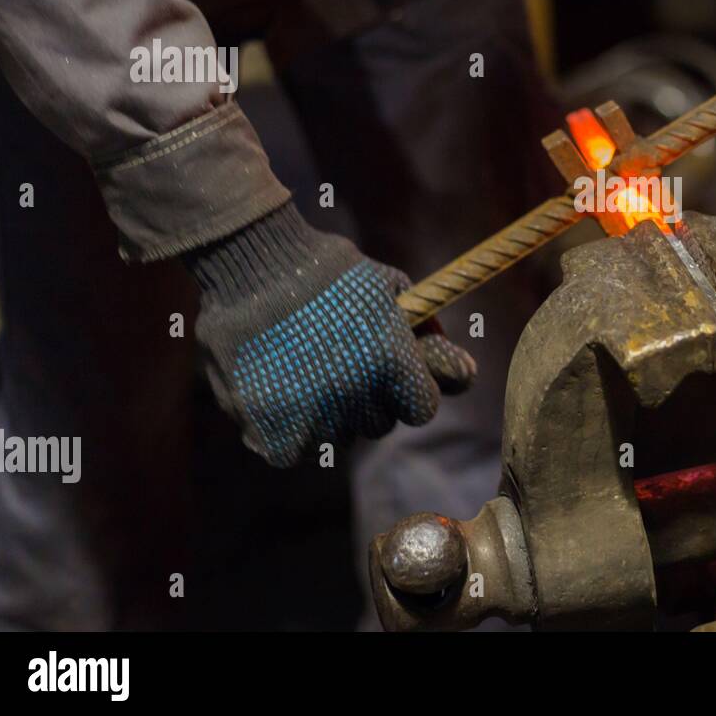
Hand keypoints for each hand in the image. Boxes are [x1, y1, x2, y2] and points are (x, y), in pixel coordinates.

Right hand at [186, 204, 475, 466]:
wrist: (251, 265)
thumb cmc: (327, 270)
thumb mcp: (388, 287)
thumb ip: (425, 331)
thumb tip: (464, 373)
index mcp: (392, 362)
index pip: (423, 407)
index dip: (410, 391)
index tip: (391, 374)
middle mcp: (358, 396)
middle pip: (378, 424)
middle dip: (366, 399)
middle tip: (338, 363)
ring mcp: (314, 419)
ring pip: (336, 438)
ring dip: (326, 415)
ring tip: (302, 370)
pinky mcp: (273, 436)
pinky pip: (294, 451)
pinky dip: (286, 431)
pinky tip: (278, 392)